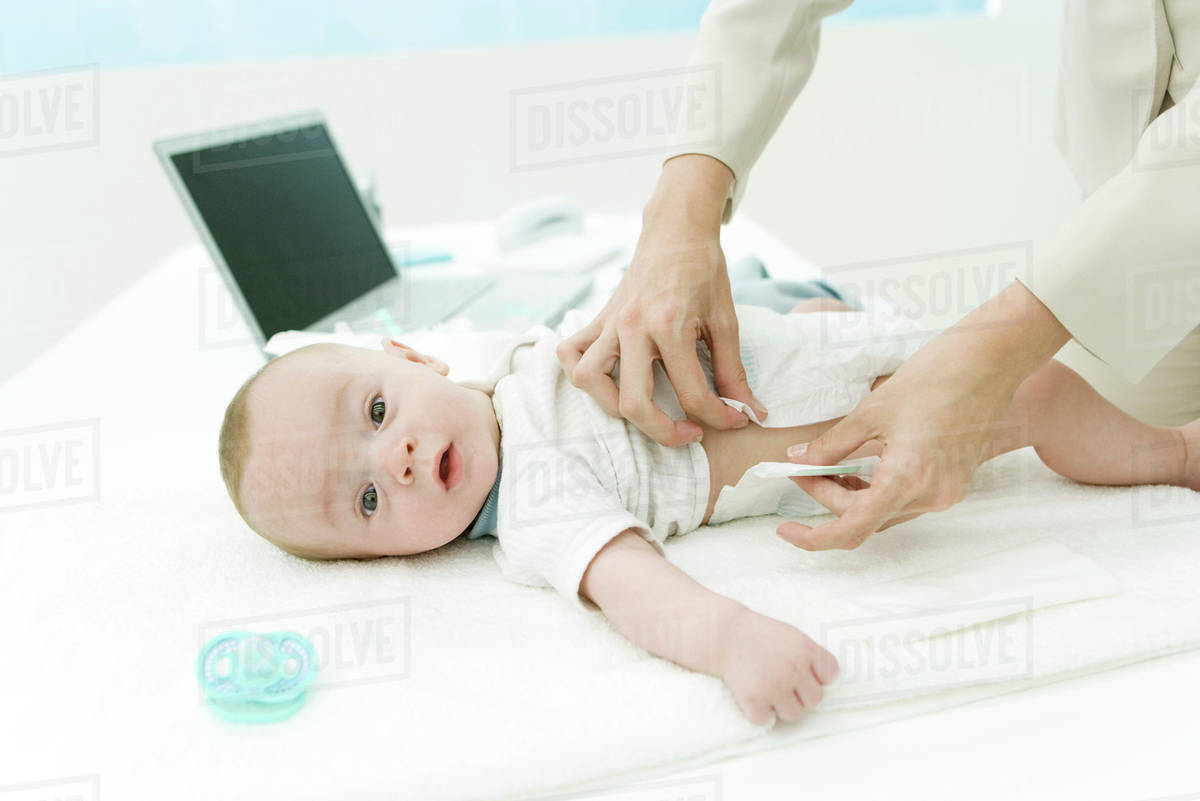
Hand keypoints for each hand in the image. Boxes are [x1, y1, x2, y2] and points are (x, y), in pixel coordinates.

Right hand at [557, 155, 766, 446]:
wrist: (677, 231)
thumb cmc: (704, 272)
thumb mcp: (726, 321)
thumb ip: (733, 371)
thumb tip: (750, 412)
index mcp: (670, 326)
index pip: (692, 393)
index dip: (719, 416)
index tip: (736, 418)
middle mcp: (633, 327)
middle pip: (634, 403)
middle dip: (666, 432)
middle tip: (692, 433)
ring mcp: (609, 323)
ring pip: (590, 381)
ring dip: (615, 407)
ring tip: (644, 410)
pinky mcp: (598, 319)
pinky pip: (570, 353)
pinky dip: (581, 372)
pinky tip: (606, 381)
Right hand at [716, 606, 838, 724]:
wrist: (725, 634)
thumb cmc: (760, 635)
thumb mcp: (793, 636)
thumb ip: (811, 656)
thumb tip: (826, 681)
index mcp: (807, 651)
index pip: (831, 675)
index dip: (817, 676)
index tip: (803, 671)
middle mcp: (794, 670)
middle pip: (814, 700)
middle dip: (800, 694)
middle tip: (781, 680)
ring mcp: (775, 687)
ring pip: (794, 715)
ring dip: (781, 706)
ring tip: (767, 688)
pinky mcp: (754, 700)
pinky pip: (766, 720)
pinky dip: (758, 712)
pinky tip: (753, 696)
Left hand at [778, 280, 1070, 549]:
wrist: (992, 360)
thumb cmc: (935, 377)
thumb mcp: (871, 411)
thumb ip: (832, 445)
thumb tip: (799, 461)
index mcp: (908, 479)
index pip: (852, 529)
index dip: (814, 537)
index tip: (786, 531)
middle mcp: (931, 496)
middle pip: (864, 518)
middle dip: (827, 498)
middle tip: (801, 469)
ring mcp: (946, 492)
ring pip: (885, 512)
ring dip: (851, 496)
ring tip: (825, 469)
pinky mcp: (954, 483)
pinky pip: (906, 500)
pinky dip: (877, 491)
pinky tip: (857, 469)